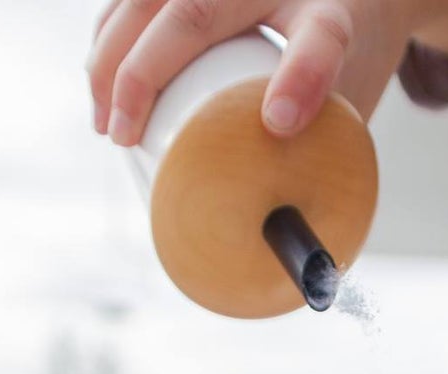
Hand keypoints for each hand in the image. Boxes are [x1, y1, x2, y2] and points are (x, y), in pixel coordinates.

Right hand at [86, 0, 447, 146]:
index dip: (302, 78)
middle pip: (197, 5)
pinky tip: (96, 80)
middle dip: (143, 70)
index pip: (322, 37)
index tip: (278, 125)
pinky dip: (109, 35)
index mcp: (332, 10)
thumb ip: (327, 171)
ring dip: (111, 56)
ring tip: (105, 123)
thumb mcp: (351, 112)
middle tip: (121, 135)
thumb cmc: (346, 70)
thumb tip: (306, 272)